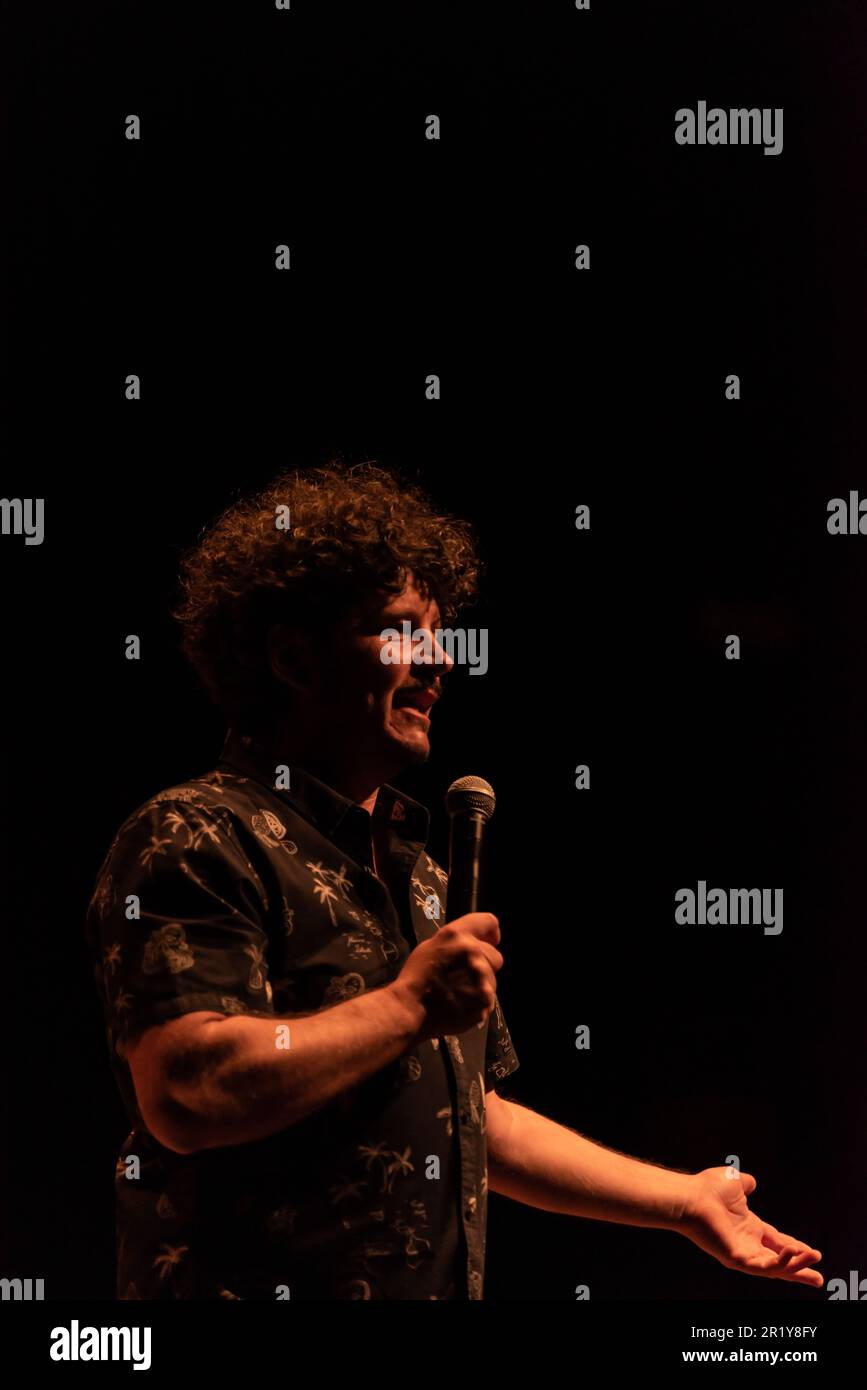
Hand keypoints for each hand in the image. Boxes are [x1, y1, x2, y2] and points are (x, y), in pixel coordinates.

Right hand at [391, 912, 502, 1040]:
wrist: (409, 1009)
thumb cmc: (416, 977)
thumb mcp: (431, 946)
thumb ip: (456, 942)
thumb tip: (473, 942)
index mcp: (458, 935)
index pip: (489, 922)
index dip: (489, 934)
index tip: (486, 942)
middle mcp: (474, 952)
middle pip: (495, 956)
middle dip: (484, 964)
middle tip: (463, 974)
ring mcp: (482, 978)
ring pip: (492, 980)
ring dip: (481, 985)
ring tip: (459, 993)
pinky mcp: (485, 1001)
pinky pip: (488, 998)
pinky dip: (478, 1002)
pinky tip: (461, 1004)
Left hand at [676, 1167, 822, 1286]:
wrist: (690, 1196)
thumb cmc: (707, 1188)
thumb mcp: (735, 1182)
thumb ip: (746, 1184)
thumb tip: (752, 1182)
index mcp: (749, 1228)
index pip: (777, 1241)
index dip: (795, 1248)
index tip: (814, 1253)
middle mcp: (747, 1243)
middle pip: (779, 1261)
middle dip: (799, 1269)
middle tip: (819, 1279)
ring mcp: (742, 1253)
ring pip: (774, 1268)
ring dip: (795, 1268)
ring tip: (814, 1267)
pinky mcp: (736, 1259)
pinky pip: (762, 1267)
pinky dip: (779, 1264)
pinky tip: (793, 1255)